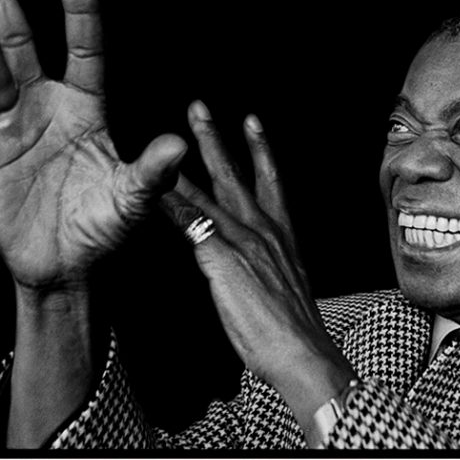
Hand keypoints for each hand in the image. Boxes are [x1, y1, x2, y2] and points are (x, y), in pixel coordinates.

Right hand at [0, 0, 185, 291]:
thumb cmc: (101, 226)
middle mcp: (44, 104)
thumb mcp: (132, 200)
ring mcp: (9, 125)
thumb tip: (175, 146)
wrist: (62, 268)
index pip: (84, 48)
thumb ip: (150, 173)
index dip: (79, 12)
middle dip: (6, 1)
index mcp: (86, 106)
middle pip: (22, 43)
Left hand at [163, 102, 355, 437]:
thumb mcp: (287, 285)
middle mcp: (264, 230)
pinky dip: (174, 205)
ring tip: (171, 135)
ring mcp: (243, 242)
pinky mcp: (223, 259)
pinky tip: (157, 192)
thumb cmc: (293, 330)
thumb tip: (261, 260)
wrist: (302, 353)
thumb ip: (271, 264)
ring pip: (211, 191)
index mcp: (281, 235)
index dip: (260, 150)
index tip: (251, 121)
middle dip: (217, 139)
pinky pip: (192, 225)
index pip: (270, 181)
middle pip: (236, 174)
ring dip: (189, 161)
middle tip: (198, 107)